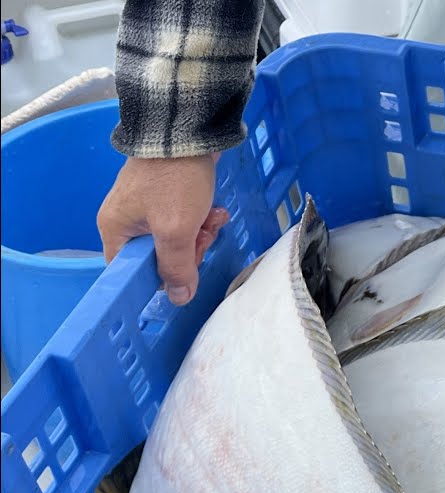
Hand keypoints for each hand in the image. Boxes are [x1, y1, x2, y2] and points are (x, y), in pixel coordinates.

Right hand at [97, 155, 229, 305]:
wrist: (187, 129)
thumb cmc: (175, 180)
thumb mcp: (176, 229)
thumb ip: (176, 267)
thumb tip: (177, 298)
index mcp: (116, 230)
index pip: (131, 272)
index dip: (160, 277)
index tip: (184, 270)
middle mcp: (126, 219)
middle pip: (159, 257)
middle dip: (189, 251)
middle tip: (203, 237)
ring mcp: (147, 206)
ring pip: (178, 238)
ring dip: (201, 233)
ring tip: (214, 219)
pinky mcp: (168, 195)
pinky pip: (186, 219)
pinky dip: (203, 218)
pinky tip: (217, 210)